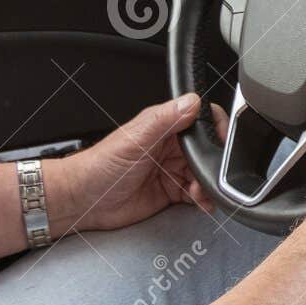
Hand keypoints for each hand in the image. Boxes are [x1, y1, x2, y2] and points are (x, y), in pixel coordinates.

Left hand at [49, 95, 228, 234]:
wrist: (82, 201)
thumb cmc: (98, 166)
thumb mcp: (134, 140)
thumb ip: (164, 120)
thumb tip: (192, 101)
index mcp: (163, 126)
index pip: (200, 118)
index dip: (217, 128)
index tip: (223, 143)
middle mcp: (170, 146)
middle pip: (207, 150)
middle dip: (214, 164)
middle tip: (210, 175)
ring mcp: (171, 169)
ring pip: (204, 174)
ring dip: (209, 184)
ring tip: (200, 192)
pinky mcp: (170, 192)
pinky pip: (197, 194)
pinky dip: (203, 200)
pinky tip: (200, 202)